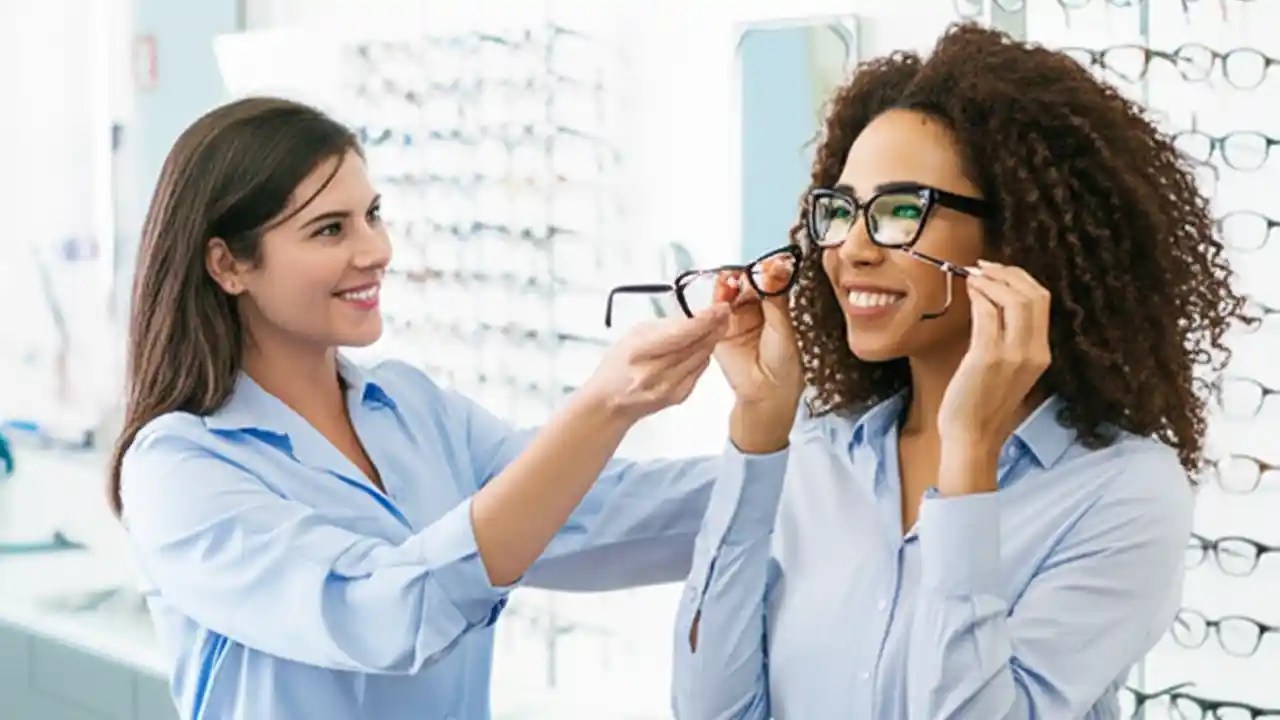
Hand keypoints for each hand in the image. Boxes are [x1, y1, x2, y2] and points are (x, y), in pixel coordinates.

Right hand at [580, 304, 730, 423]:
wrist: (610, 402)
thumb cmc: (619, 365)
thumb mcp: (634, 335)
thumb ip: (666, 326)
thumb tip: (696, 317)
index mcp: (640, 351)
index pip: (682, 333)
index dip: (705, 320)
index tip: (720, 308)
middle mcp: (655, 371)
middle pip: (696, 345)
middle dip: (715, 326)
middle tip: (725, 312)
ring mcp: (669, 387)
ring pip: (702, 357)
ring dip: (712, 340)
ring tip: (718, 325)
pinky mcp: (678, 397)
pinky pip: (699, 370)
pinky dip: (702, 356)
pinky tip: (702, 347)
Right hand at [711, 262, 803, 451]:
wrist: (764, 392)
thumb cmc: (782, 365)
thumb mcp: (782, 326)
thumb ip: (775, 297)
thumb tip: (776, 269)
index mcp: (774, 309)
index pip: (768, 282)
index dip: (769, 271)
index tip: (771, 261)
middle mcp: (754, 311)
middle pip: (748, 283)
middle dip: (749, 274)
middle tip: (752, 269)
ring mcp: (735, 318)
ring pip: (731, 292)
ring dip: (732, 280)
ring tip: (736, 276)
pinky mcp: (719, 328)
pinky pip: (716, 307)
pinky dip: (719, 294)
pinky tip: (724, 286)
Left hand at [938, 259, 1051, 452]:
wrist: (972, 435)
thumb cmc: (982, 403)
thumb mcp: (1008, 369)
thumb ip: (1009, 340)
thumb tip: (993, 301)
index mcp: (1042, 353)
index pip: (1042, 301)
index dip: (1021, 279)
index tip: (998, 271)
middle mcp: (1034, 352)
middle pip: (1033, 294)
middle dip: (1008, 273)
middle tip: (984, 266)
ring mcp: (1013, 354)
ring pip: (1014, 299)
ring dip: (991, 280)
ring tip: (973, 274)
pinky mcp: (987, 356)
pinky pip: (987, 313)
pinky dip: (978, 295)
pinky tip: (969, 290)